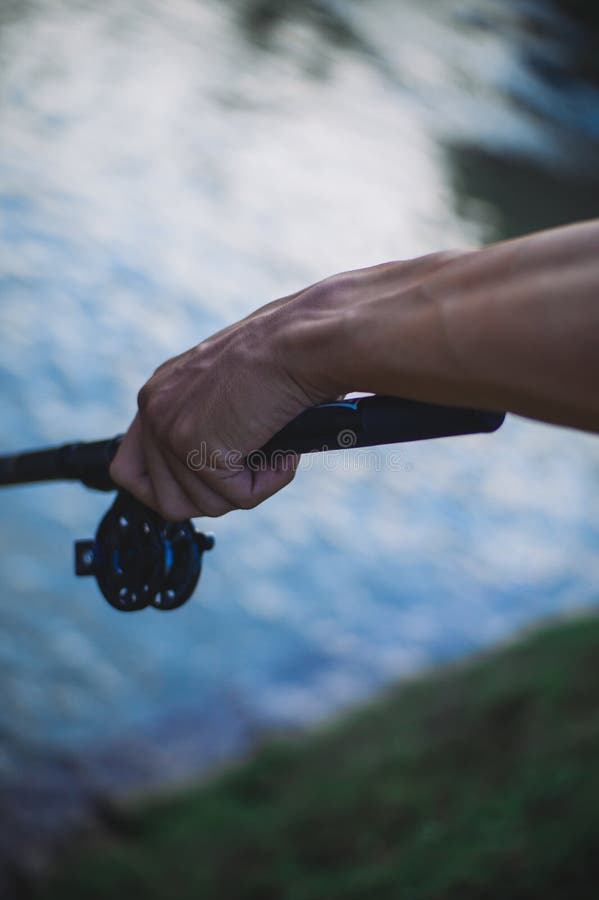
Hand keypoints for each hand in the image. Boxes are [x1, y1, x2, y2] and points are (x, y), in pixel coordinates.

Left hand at [109, 249, 472, 518]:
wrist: (303, 340)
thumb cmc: (288, 356)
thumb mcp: (234, 390)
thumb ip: (212, 425)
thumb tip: (216, 477)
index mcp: (159, 393)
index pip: (130, 468)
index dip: (168, 489)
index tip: (204, 487)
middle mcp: (154, 409)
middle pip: (165, 500)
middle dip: (214, 495)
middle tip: (251, 468)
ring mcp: (170, 430)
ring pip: (202, 506)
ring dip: (244, 488)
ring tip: (273, 451)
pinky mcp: (197, 448)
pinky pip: (237, 499)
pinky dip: (269, 482)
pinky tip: (284, 451)